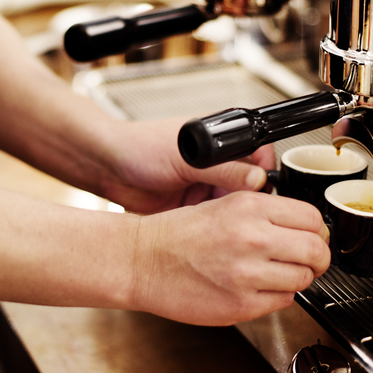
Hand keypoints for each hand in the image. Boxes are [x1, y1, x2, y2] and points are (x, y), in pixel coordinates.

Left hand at [100, 118, 274, 213]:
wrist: (108, 169)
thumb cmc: (140, 147)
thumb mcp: (187, 159)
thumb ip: (224, 169)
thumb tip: (258, 179)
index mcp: (220, 141)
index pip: (259, 156)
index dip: (264, 175)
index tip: (261, 192)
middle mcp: (217, 164)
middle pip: (251, 187)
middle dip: (248, 202)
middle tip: (241, 213)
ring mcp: (206, 187)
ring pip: (234, 208)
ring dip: (231, 217)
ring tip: (222, 222)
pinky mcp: (194, 210)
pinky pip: (215, 221)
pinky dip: (215, 228)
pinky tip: (209, 231)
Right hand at [129, 191, 330, 325]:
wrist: (142, 261)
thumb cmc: (178, 234)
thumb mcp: (224, 204)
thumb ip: (265, 212)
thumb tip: (305, 227)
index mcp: (249, 207)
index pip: (312, 218)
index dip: (317, 230)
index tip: (312, 236)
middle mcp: (252, 238)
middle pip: (316, 250)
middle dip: (317, 257)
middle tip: (308, 260)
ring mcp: (248, 274)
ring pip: (304, 278)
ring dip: (297, 278)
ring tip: (276, 274)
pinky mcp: (241, 304)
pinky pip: (283, 301)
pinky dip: (277, 296)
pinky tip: (258, 287)